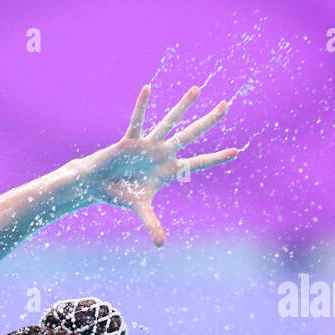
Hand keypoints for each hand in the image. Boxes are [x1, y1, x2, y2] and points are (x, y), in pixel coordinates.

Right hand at [75, 85, 239, 245]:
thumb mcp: (140, 208)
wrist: (97, 184)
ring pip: (170, 122)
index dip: (216, 158)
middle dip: (209, 121)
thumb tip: (160, 245)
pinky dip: (141, 106)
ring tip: (198, 89)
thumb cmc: (120, 193)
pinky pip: (138, 121)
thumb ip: (152, 224)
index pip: (199, 163)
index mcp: (170, 169)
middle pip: (191, 135)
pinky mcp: (131, 140)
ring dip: (183, 106)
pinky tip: (148, 88)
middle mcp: (163, 153)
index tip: (237, 151)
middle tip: (227, 105)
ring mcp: (148, 144)